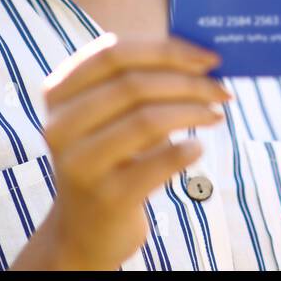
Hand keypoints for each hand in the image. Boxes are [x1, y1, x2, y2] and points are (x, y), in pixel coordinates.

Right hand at [12, 33, 230, 269]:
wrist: (87, 230)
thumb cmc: (111, 157)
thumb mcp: (111, 115)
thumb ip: (140, 79)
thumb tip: (201, 56)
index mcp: (59, 94)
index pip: (113, 53)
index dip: (166, 50)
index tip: (207, 58)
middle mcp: (60, 127)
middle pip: (133, 85)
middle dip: (188, 82)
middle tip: (221, 89)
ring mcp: (80, 164)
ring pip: (147, 120)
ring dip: (193, 111)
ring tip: (217, 114)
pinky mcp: (107, 197)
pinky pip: (158, 163)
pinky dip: (186, 150)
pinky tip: (197, 148)